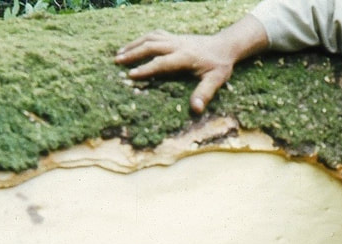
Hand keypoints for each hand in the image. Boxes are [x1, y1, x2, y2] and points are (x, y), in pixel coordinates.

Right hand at [116, 16, 267, 114]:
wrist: (225, 46)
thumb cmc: (220, 66)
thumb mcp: (216, 81)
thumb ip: (204, 94)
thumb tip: (195, 109)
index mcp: (185, 56)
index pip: (161, 62)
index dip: (146, 68)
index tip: (130, 75)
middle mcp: (177, 45)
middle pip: (151, 45)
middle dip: (133, 53)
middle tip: (116, 61)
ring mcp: (174, 39)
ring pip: (150, 37)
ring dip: (133, 44)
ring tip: (119, 53)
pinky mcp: (174, 37)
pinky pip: (154, 35)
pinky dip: (142, 39)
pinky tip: (133, 45)